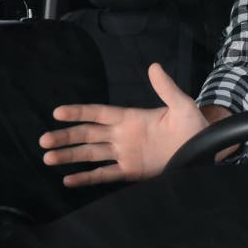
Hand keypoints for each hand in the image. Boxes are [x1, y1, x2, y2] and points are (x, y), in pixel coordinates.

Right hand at [39, 63, 208, 186]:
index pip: (99, 113)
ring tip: (48, 158)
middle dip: (66, 136)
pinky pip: (105, 175)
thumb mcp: (181, 104)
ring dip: (70, 156)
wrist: (204, 149)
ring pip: (92, 154)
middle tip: (43, 140)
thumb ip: (166, 88)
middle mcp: (123, 135)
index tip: (58, 112)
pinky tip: (69, 180)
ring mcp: (126, 154)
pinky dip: (87, 178)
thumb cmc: (194, 125)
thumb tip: (154, 66)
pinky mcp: (132, 171)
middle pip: (88, 135)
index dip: (79, 113)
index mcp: (131, 117)